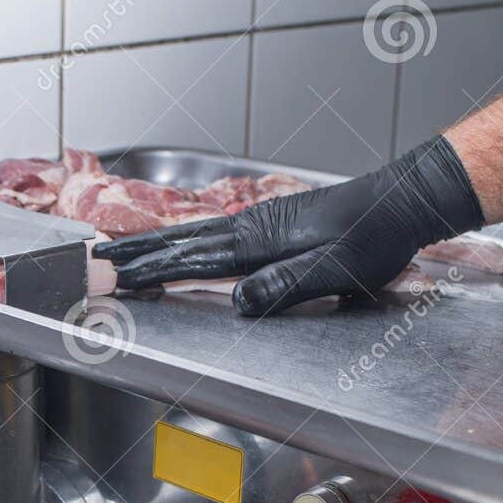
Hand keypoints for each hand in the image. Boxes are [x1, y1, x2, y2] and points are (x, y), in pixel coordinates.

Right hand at [94, 136, 485, 316]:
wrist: (402, 201)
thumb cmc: (373, 238)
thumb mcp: (333, 271)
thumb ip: (283, 285)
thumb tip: (236, 301)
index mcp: (258, 242)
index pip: (192, 261)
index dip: (152, 271)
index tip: (117, 277)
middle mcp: (251, 228)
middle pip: (182, 242)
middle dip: (139, 253)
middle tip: (99, 259)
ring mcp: (260, 222)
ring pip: (195, 235)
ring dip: (156, 243)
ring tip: (126, 249)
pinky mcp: (272, 222)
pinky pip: (214, 233)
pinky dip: (186, 238)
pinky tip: (183, 241)